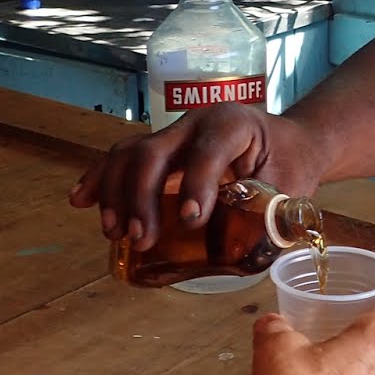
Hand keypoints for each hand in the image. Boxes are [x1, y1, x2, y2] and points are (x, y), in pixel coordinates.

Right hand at [69, 104, 328, 249]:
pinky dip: (100, 179)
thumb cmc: (290, 165)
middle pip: (155, 152)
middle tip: (144, 239)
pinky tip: (81, 200)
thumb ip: (273, 212)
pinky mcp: (159, 149)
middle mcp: (196, 123)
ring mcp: (173, 134)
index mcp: (233, 124)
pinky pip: (121, 159)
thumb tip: (253, 251)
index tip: (192, 220)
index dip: (197, 183)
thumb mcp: (292, 186)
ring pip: (130, 153)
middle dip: (143, 197)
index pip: (208, 150)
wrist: (287, 143)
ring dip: (116, 194)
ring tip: (115, 234)